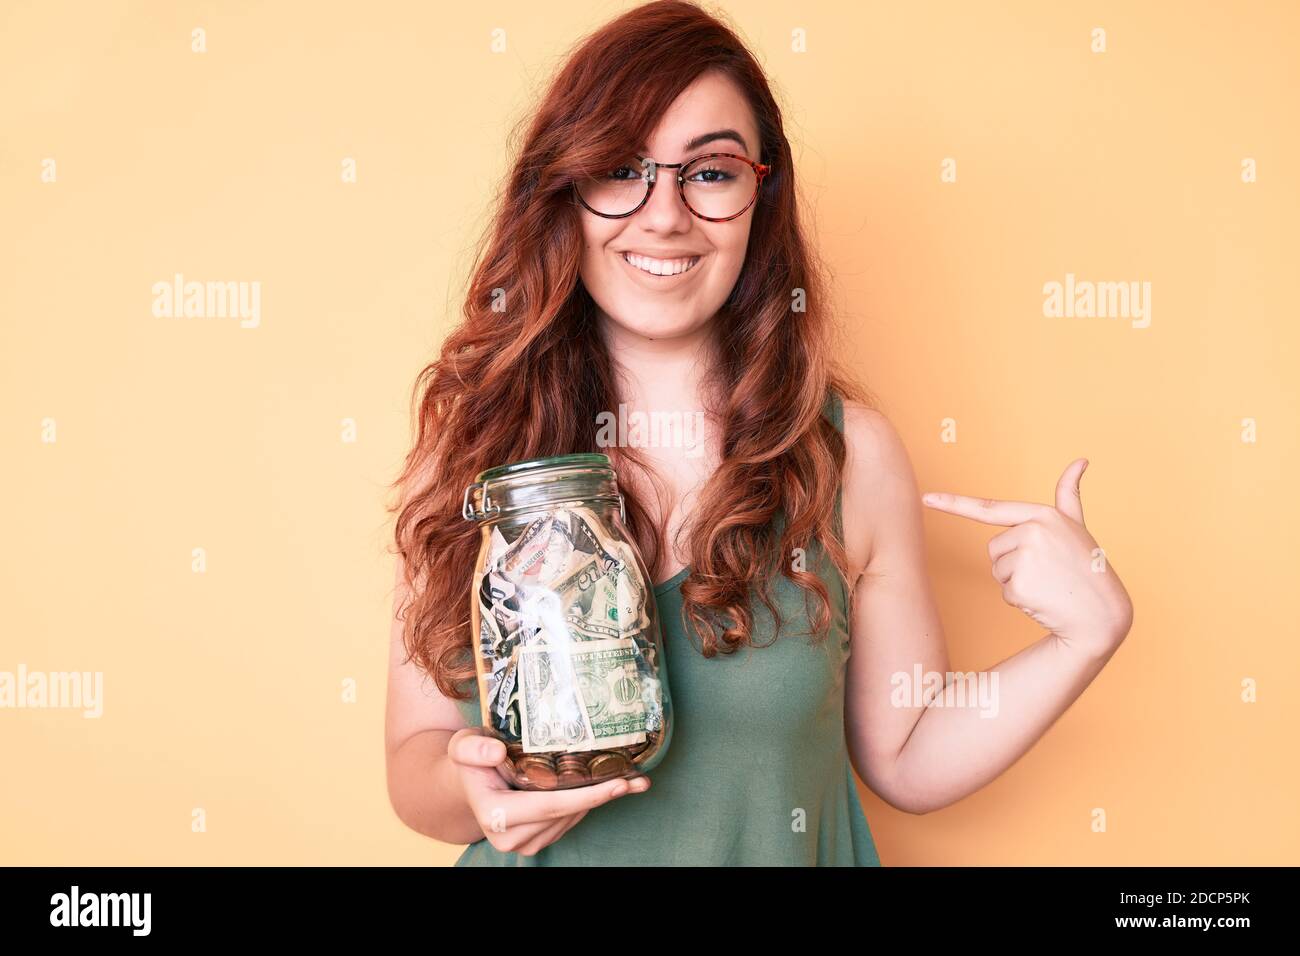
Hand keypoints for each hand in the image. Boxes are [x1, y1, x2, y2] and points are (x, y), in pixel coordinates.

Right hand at [446, 727, 650, 856]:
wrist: (466, 782)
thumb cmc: (469, 759)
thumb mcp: (462, 745)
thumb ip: (473, 749)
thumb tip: (495, 751)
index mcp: (494, 814)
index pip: (548, 806)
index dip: (586, 796)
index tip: (618, 784)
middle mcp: (508, 837)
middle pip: (566, 814)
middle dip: (604, 796)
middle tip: (639, 780)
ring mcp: (522, 844)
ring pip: (571, 820)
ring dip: (599, 800)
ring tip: (629, 780)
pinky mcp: (534, 843)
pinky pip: (568, 823)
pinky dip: (587, 805)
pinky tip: (603, 787)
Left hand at [921, 458, 1132, 654]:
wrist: (1101, 614)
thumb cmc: (1087, 568)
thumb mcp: (1077, 527)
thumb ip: (1070, 495)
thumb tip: (1080, 460)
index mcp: (1042, 515)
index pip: (989, 508)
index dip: (954, 503)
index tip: (927, 498)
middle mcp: (1032, 532)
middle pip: (993, 548)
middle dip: (1013, 561)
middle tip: (1045, 571)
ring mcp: (1025, 559)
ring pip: (997, 570)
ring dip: (1016, 581)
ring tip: (1047, 584)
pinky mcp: (1019, 586)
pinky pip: (1003, 592)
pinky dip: (1020, 600)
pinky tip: (1044, 599)